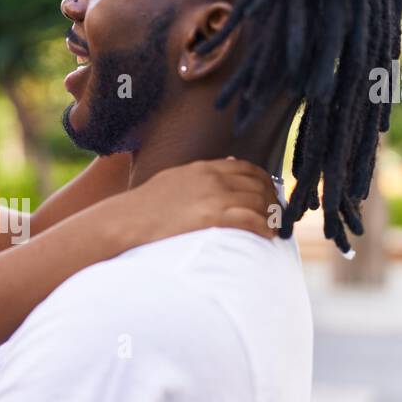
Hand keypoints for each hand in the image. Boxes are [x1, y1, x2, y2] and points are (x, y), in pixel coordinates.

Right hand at [110, 157, 278, 246]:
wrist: (126, 221)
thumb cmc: (144, 207)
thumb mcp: (173, 180)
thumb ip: (199, 175)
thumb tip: (226, 166)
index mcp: (204, 167)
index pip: (247, 168)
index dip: (264, 183)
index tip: (269, 196)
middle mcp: (213, 178)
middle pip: (258, 184)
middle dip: (272, 201)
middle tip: (276, 216)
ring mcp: (213, 196)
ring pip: (258, 202)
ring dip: (271, 216)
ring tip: (274, 229)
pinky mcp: (212, 217)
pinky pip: (250, 219)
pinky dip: (263, 227)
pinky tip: (266, 235)